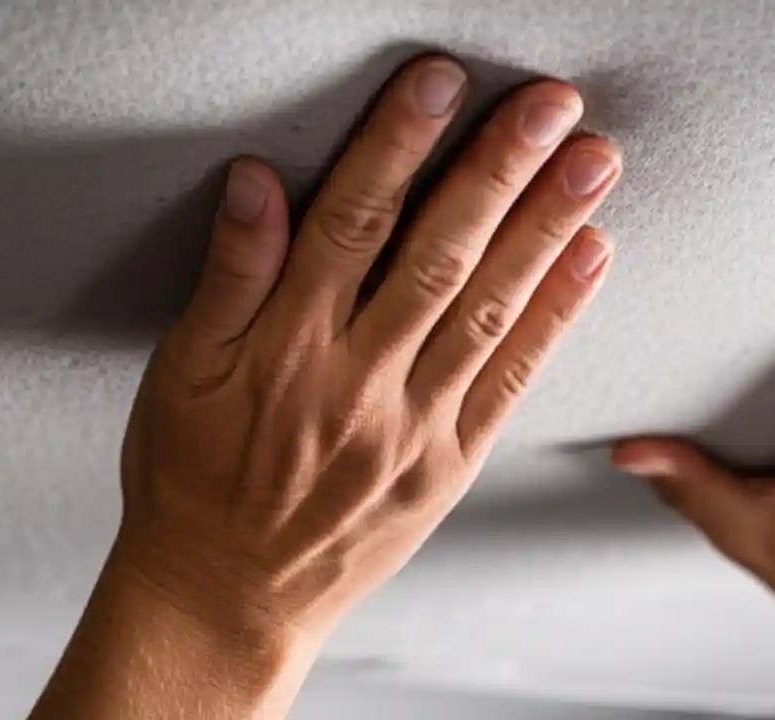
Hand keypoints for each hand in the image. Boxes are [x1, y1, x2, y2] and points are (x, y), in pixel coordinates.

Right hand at [34, 54, 620, 718]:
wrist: (230, 597)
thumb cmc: (197, 483)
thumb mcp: (181, 375)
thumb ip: (229, 276)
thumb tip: (258, 185)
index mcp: (287, 350)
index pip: (351, 225)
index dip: (398, 146)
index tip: (439, 85)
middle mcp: (359, 382)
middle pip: (438, 257)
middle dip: (500, 174)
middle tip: (550, 109)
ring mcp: (415, 425)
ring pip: (489, 310)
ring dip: (547, 230)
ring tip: (592, 163)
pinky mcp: (452, 461)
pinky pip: (512, 379)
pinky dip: (556, 315)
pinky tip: (590, 257)